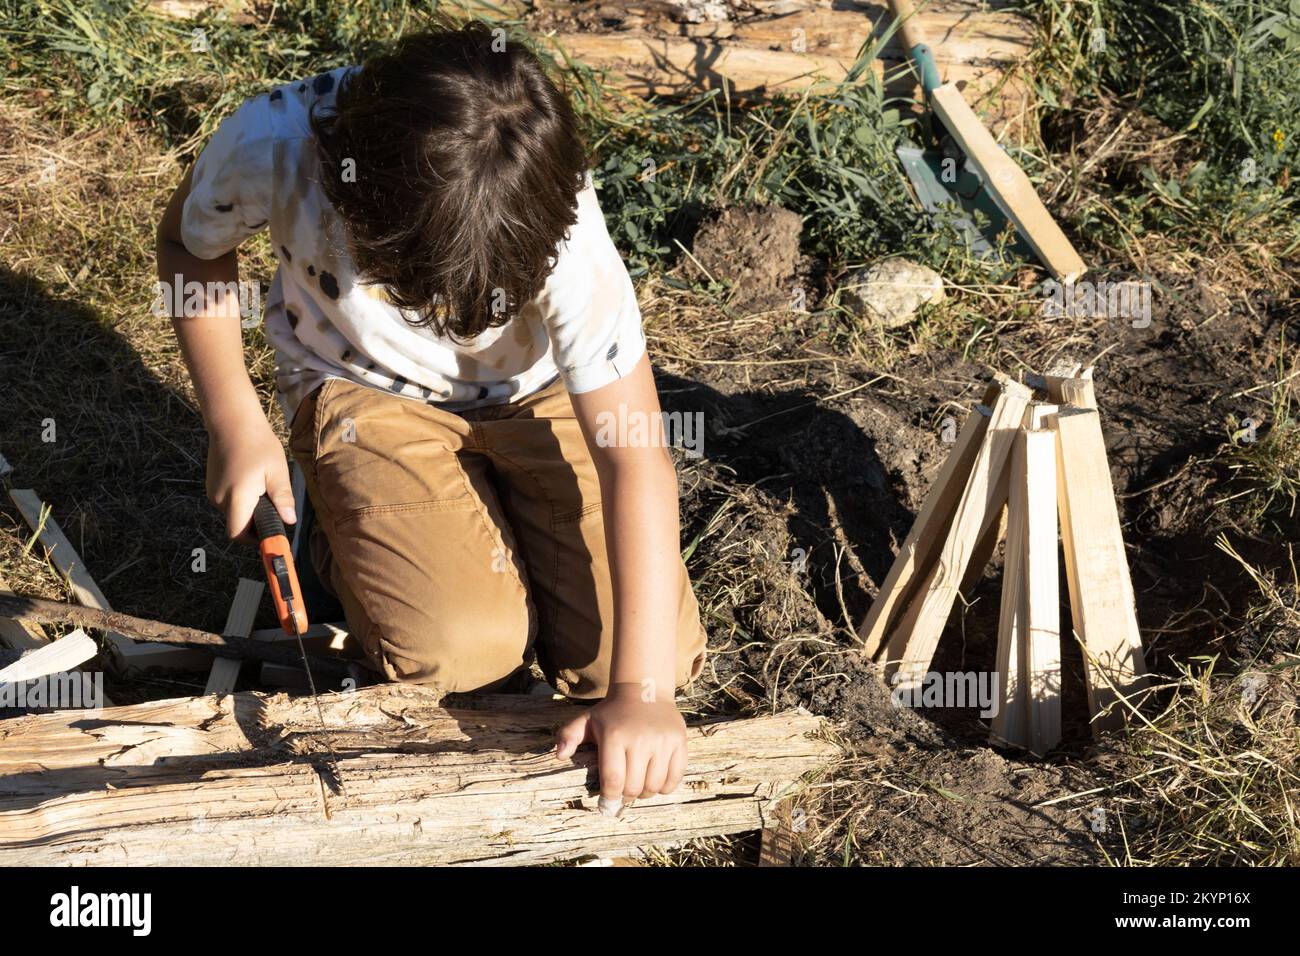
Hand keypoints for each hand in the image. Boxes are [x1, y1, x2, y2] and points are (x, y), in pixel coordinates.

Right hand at [205, 409, 295, 541]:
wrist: (232, 421)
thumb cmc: (258, 444)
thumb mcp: (277, 471)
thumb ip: (282, 498)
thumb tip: (289, 521)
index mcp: (237, 498)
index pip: (238, 534)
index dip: (254, 540)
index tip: (271, 534)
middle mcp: (220, 499)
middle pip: (238, 524)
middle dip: (256, 522)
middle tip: (274, 504)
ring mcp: (213, 492)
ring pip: (234, 513)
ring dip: (249, 509)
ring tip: (263, 487)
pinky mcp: (211, 485)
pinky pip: (228, 501)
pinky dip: (241, 499)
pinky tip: (252, 480)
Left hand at [555, 682, 686, 806]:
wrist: (645, 691)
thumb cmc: (612, 712)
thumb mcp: (587, 719)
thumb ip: (568, 735)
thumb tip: (559, 755)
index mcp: (615, 736)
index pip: (613, 780)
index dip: (609, 797)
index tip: (607, 801)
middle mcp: (640, 739)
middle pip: (634, 787)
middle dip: (626, 796)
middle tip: (623, 791)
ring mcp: (663, 741)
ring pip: (654, 786)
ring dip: (645, 793)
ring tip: (639, 786)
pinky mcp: (679, 743)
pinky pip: (674, 778)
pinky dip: (664, 787)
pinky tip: (655, 781)